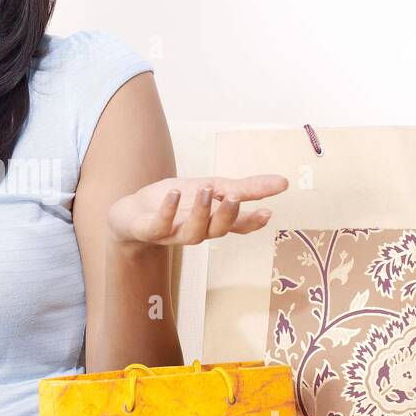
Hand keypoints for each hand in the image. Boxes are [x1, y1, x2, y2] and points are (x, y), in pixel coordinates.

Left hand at [107, 174, 287, 248]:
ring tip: (205, 190)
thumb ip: (246, 188)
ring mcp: (173, 233)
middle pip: (217, 231)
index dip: (252, 222)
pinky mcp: (149, 231)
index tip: (267, 213)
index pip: (237, 225)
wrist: (132, 212)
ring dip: (201, 213)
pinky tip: (173, 194)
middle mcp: (197, 231)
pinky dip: (167, 210)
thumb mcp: (212, 187)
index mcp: (213, 221)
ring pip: (192, 233)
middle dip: (226, 216)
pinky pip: (159, 226)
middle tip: (233, 197)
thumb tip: (283, 182)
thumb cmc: (176, 202)